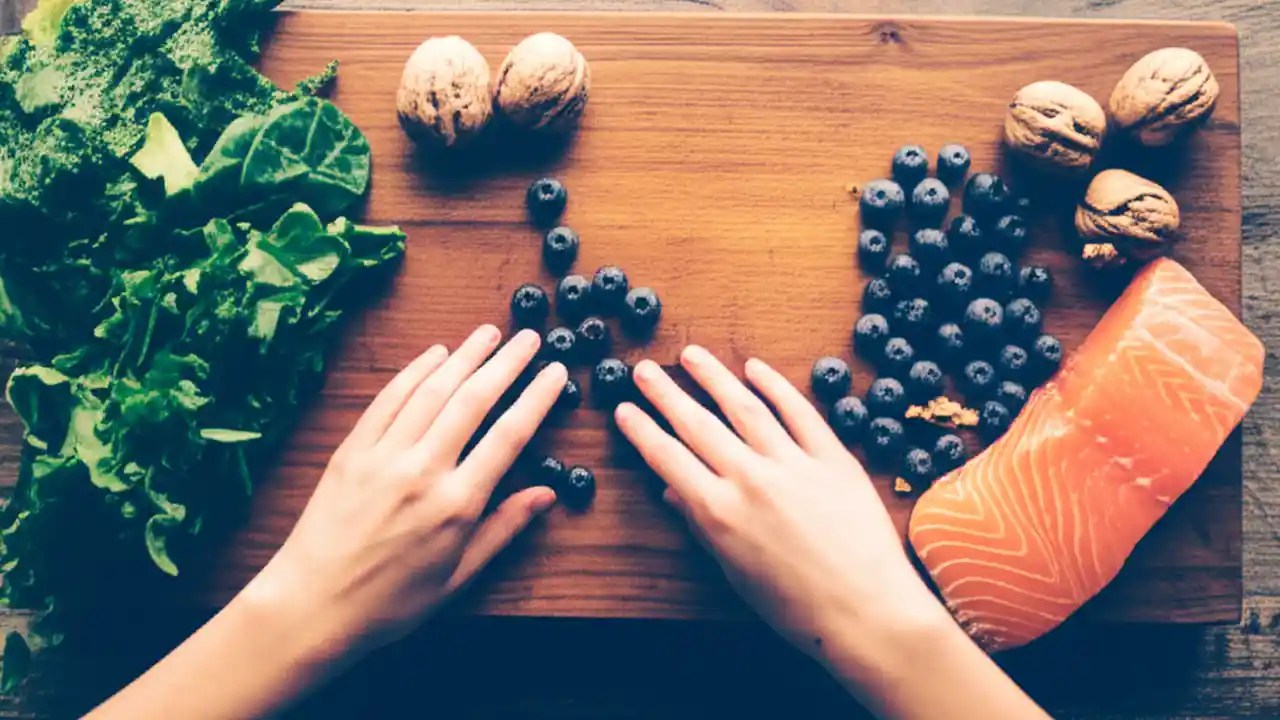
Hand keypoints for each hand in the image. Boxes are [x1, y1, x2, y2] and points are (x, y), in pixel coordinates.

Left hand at [242, 324, 564, 658]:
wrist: (313, 605)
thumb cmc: (390, 602)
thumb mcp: (459, 576)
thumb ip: (504, 528)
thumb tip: (547, 494)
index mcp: (456, 505)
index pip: (509, 436)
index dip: (536, 397)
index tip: (555, 371)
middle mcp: (422, 471)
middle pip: (473, 401)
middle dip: (506, 364)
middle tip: (529, 337)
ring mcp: (384, 456)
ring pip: (432, 391)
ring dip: (464, 357)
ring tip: (488, 334)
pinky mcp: (352, 451)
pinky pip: (388, 400)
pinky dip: (414, 372)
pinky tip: (435, 355)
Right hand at [613, 347, 949, 663]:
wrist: (867, 612)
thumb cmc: (797, 608)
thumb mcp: (735, 572)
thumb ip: (701, 526)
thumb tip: (672, 491)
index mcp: (719, 514)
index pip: (668, 459)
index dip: (642, 431)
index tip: (624, 409)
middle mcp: (750, 480)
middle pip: (698, 424)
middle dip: (666, 393)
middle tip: (645, 369)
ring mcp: (793, 464)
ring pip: (744, 407)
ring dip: (713, 377)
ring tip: (691, 355)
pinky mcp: (832, 458)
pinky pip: (799, 412)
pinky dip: (775, 386)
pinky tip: (755, 368)